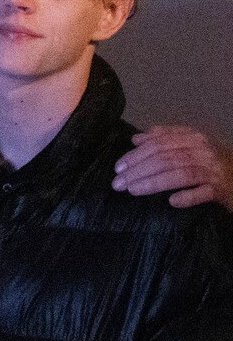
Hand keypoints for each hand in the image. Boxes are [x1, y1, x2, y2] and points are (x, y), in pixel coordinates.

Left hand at [114, 125, 231, 209]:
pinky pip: (204, 192)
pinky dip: (188, 196)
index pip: (159, 143)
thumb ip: (164, 140)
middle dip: (138, 170)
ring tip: (133, 190)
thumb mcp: (190, 147)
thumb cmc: (211, 164)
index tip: (118, 168)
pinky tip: (172, 201)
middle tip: (119, 183)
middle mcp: (204, 151)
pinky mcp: (222, 189)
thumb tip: (136, 138)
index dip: (136, 155)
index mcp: (193, 138)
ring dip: (154, 182)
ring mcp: (214, 170)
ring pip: (180, 173)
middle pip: (166, 158)